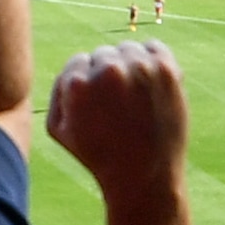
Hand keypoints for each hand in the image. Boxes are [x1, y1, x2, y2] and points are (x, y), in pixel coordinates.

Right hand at [45, 41, 188, 203]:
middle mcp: (109, 70)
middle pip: (103, 54)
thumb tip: (74, 65)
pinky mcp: (166, 70)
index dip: (86, 85)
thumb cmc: (98, 156)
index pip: (78, 62)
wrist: (143, 177)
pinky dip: (152, 61)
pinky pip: (154, 47)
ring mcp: (140, 68)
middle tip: (117, 106)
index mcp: (78, 83)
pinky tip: (150, 86)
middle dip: (106, 76)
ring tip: (134, 98)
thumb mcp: (58, 129)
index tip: (97, 107)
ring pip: (128, 49)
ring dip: (129, 66)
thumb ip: (58, 89)